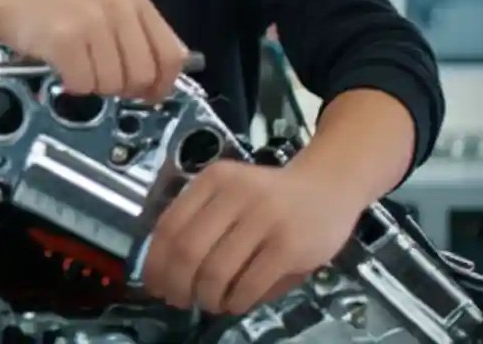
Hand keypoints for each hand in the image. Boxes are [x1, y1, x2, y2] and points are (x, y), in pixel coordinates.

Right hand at [0, 0, 188, 101]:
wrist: (12, 0)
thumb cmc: (65, 12)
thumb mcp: (111, 12)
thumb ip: (143, 37)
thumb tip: (175, 70)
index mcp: (136, 2)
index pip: (170, 56)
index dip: (163, 85)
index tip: (148, 96)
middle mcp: (118, 8)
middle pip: (142, 76)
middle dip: (124, 89)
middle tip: (103, 79)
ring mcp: (91, 21)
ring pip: (112, 84)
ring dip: (95, 87)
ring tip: (79, 67)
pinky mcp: (65, 38)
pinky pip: (83, 85)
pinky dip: (73, 86)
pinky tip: (63, 69)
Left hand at [141, 159, 362, 315]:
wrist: (329, 186)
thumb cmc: (271, 197)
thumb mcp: (230, 194)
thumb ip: (199, 220)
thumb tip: (163, 272)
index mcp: (213, 179)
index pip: (169, 225)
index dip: (155, 262)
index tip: (154, 284)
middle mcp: (236, 193)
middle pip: (187, 251)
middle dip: (177, 284)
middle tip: (179, 300)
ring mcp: (265, 218)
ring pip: (216, 271)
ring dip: (207, 297)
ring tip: (211, 302)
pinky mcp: (289, 245)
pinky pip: (249, 284)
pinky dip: (236, 301)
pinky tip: (236, 302)